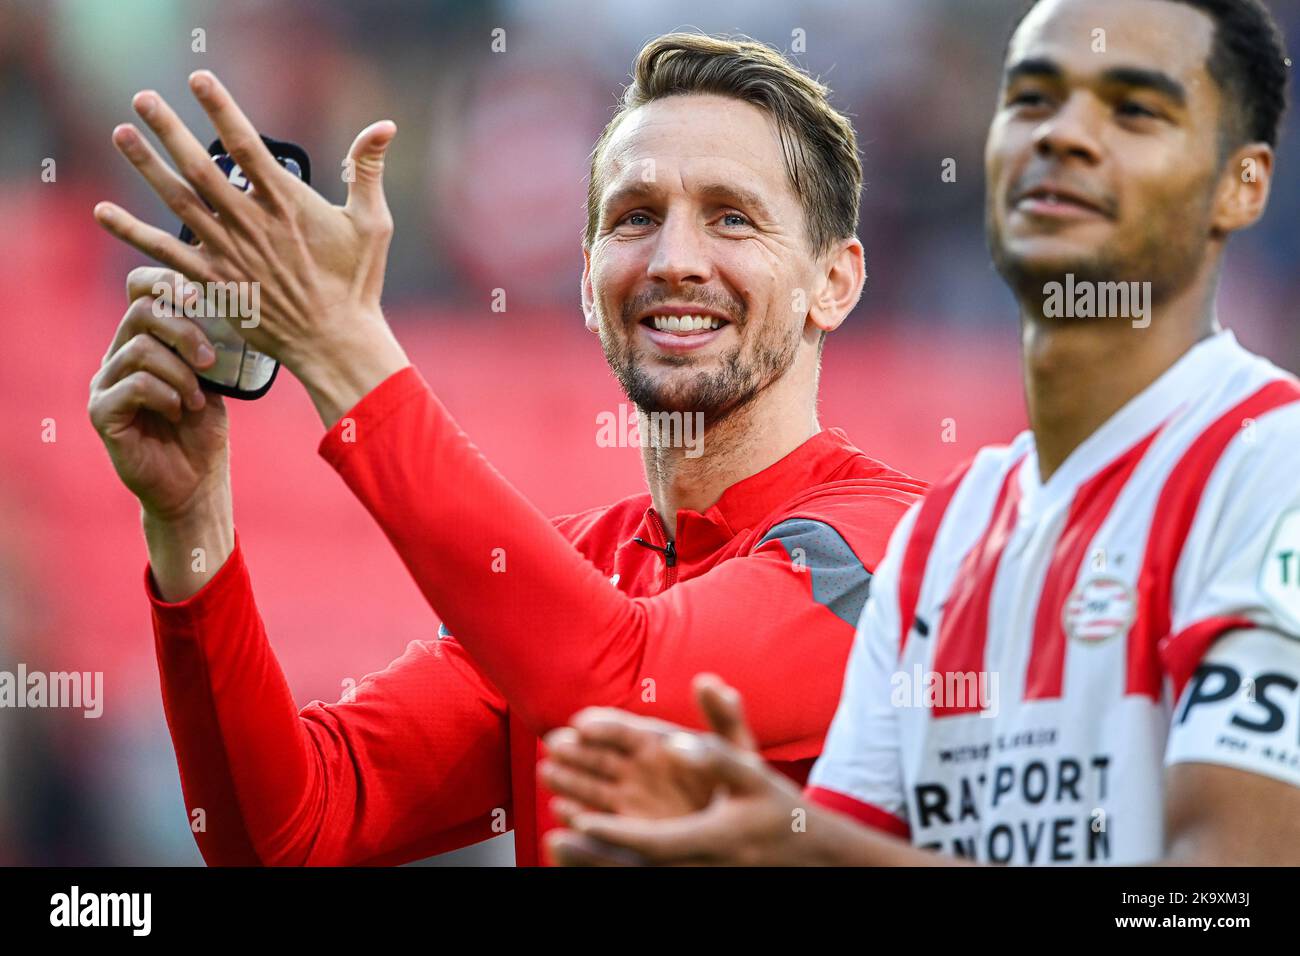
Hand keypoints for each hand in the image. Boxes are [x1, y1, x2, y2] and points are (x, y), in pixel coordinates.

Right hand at [89, 266, 228, 522]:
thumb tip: (228, 304)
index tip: (201, 297)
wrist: (195, 481)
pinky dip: (166, 395)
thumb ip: (209, 343)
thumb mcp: (213, 379)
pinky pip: (133, 386)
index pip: (140, 288)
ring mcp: (106, 383)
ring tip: (196, 399)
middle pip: (141, 312)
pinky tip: (181, 411)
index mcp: (144, 339)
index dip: (166, 282)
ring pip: (139, 349)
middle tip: (209, 361)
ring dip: (180, 373)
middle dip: (184, 331)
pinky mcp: (102, 412)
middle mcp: (118, 355)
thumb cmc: (203, 428)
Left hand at [93, 70, 408, 425]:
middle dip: (169, 129)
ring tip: (121, 134)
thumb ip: (368, 170)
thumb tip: (385, 125)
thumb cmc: (357, 284)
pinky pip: (165, 252)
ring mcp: (229, 252)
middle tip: (143, 98)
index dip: (221, 109)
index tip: (199, 79)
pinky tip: (103, 211)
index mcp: (288, 203)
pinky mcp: (215, 281)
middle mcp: (252, 223)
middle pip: (200, 167)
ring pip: (179, 201)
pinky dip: (132, 232)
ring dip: (147, 166)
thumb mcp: (373, 223)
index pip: (246, 145)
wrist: (336, 341)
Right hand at [543, 675, 816, 865]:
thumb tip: (711, 681)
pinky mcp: (629, 828)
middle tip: (555, 745)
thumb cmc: (739, 785)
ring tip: (548, 773)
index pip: (624, 729)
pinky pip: (599, 819)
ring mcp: (631, 797)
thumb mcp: (737, 750)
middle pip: (599, 756)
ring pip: (591, 786)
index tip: (582, 723)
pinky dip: (578, 816)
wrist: (741, 828)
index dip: (603, 725)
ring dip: (568, 779)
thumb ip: (724, 718)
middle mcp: (639, 767)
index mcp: (658, 742)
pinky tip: (563, 812)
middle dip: (575, 751)